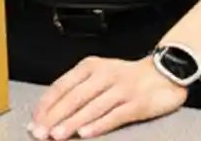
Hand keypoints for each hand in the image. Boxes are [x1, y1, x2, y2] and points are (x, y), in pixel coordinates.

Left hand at [27, 56, 187, 139]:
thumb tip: (51, 112)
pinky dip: (98, 125)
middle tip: (40, 133)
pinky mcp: (136, 103)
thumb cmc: (127, 77)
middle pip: (73, 98)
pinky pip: (114, 116)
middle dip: (54, 118)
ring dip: (71, 123)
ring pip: (91, 108)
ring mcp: (121, 89)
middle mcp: (104, 75)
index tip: (35, 121)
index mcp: (90, 66)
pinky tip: (86, 133)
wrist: (165, 72)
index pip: (61, 86)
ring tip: (57, 136)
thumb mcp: (100, 73)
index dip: (46, 105)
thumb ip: (78, 89)